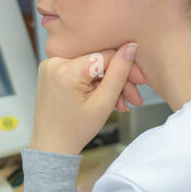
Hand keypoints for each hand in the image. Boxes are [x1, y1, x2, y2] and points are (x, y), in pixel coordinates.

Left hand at [28, 43, 145, 155]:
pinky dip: (94, 81)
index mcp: (65, 69)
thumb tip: (130, 47)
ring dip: (108, 82)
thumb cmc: (73, 131)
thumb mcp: (103, 103)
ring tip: (121, 102)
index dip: (126, 67)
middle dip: (119, 78)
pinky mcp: (51, 69)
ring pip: (91, 65)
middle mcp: (54, 61)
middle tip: (133, 96)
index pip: (106, 55)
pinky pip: (81, 68)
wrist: (51, 145)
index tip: (140, 81)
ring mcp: (50, 65)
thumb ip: (119, 73)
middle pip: (98, 59)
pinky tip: (105, 96)